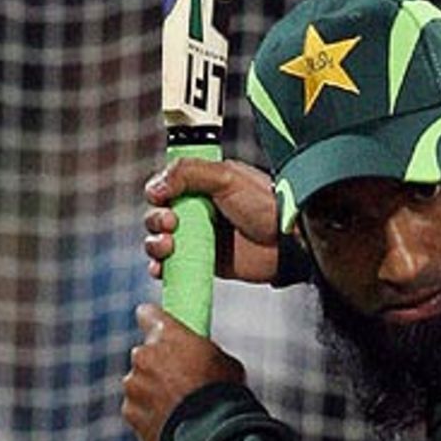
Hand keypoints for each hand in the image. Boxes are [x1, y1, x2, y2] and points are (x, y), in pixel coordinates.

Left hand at [122, 304, 245, 440]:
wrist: (213, 434)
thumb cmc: (224, 394)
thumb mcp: (224, 362)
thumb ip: (201, 355)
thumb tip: (200, 361)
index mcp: (167, 335)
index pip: (148, 314)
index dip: (152, 321)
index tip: (156, 328)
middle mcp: (143, 356)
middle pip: (145, 356)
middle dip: (158, 367)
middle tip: (182, 384)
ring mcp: (133, 385)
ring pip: (139, 385)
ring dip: (152, 393)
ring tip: (180, 410)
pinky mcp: (130, 413)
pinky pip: (137, 410)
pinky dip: (149, 417)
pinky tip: (171, 425)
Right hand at [144, 158, 279, 284]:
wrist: (286, 242)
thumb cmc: (263, 205)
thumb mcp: (226, 176)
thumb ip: (188, 172)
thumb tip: (154, 188)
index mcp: (200, 185)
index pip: (163, 186)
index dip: (157, 193)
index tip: (162, 198)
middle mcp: (195, 211)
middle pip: (156, 215)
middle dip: (156, 220)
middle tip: (172, 224)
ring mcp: (197, 238)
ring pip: (159, 241)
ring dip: (155, 245)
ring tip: (169, 246)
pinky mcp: (202, 263)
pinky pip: (171, 267)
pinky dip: (161, 268)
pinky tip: (163, 267)